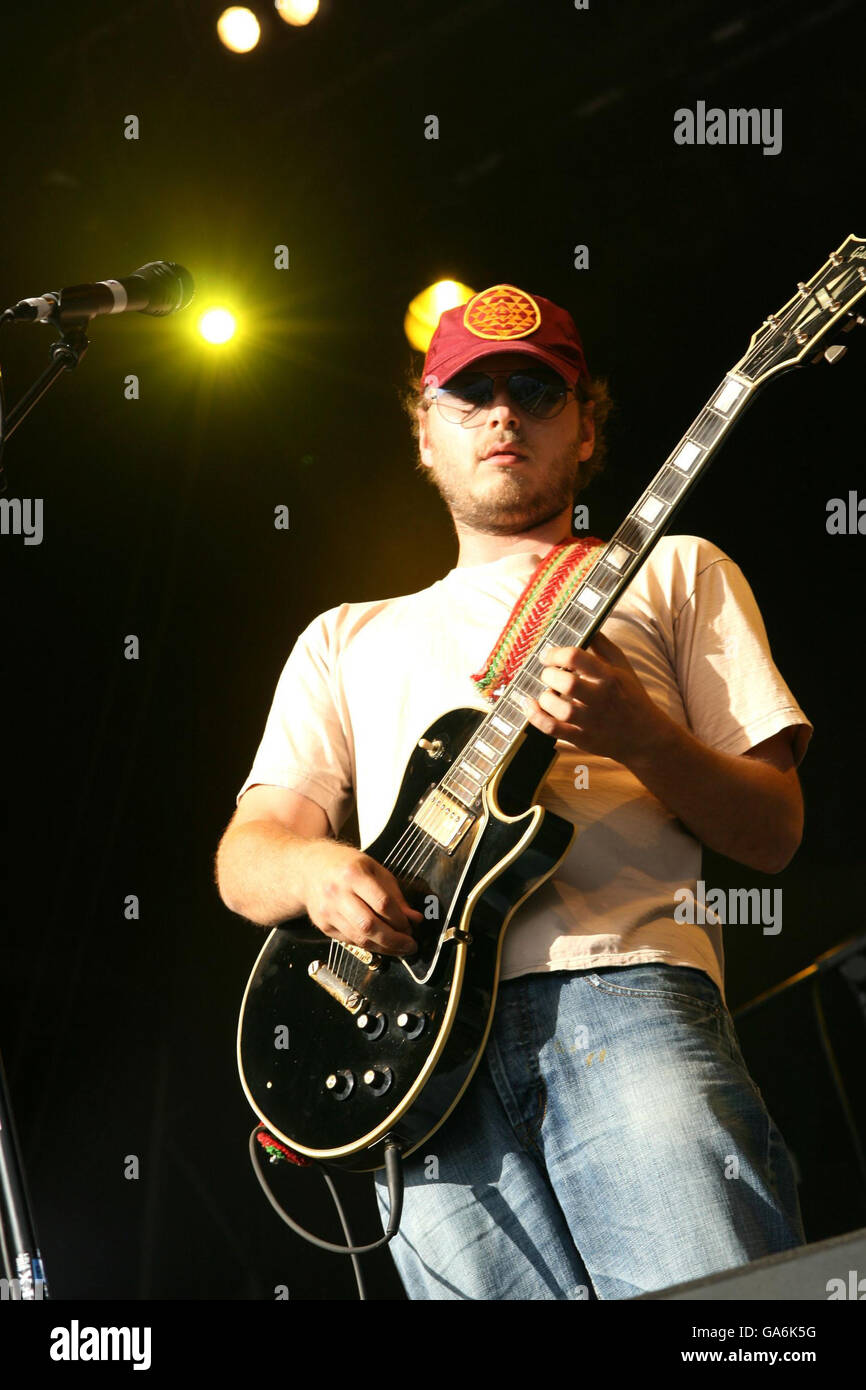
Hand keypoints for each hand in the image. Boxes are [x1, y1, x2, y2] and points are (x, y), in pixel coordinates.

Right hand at [300, 841, 423, 956]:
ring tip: (398, 948)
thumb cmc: (346, 866)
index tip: (411, 927)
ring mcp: (328, 911)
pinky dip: (368, 945)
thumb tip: (414, 918)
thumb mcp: (375, 870)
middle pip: (369, 925)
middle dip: (393, 940)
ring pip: (359, 938)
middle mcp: (338, 893)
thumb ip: (395, 895)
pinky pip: (350, 941)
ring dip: (383, 947)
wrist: (310, 868)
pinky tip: (380, 944)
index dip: (400, 920)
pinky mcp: (323, 925)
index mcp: (354, 873)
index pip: (382, 903)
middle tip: (409, 945)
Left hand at [520, 630, 666, 765]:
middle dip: (549, 675)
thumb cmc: (632, 696)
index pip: (576, 657)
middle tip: (547, 674)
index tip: (548, 655)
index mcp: (610, 677)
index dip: (555, 653)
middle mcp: (601, 699)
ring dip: (544, 697)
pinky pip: (553, 729)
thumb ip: (603, 645)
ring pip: (558, 708)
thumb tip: (585, 626)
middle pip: (567, 683)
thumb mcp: (623, 666)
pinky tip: (530, 706)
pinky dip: (536, 717)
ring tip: (546, 692)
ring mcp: (591, 721)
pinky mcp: (583, 739)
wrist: (646, 736)